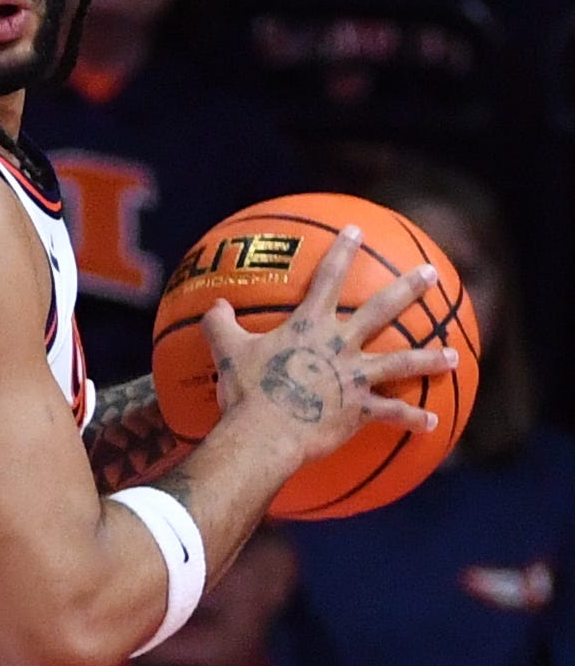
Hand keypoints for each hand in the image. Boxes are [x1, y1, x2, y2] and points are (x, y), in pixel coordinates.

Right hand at [205, 229, 453, 481]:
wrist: (264, 434)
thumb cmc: (246, 392)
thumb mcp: (226, 353)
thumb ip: (220, 325)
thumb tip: (213, 306)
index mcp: (310, 326)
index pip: (328, 278)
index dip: (342, 252)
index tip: (356, 231)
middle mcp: (341, 345)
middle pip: (383, 309)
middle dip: (409, 288)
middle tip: (432, 274)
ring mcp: (355, 377)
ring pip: (402, 362)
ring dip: (430, 358)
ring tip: (453, 355)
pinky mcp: (359, 410)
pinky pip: (392, 415)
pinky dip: (412, 420)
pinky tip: (432, 424)